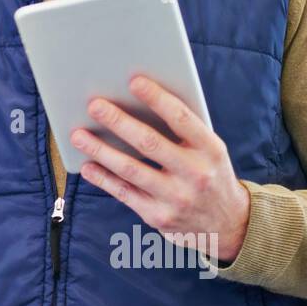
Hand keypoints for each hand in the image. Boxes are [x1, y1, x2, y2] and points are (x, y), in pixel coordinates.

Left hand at [69, 73, 249, 264]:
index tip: (134, 81)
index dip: (157, 98)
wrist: (228, 224)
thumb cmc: (209, 173)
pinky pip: (124, 193)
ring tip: (78, 134)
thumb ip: (183, 130)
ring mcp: (176, 198)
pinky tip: (87, 165)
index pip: (182, 119)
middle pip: (150, 143)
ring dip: (100, 150)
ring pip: (131, 170)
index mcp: (211, 150)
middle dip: (119, 122)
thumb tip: (136, 101)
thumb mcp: (209, 150)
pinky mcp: (158, 216)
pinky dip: (103, 178)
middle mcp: (196, 174)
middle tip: (94, 105)